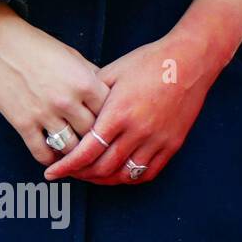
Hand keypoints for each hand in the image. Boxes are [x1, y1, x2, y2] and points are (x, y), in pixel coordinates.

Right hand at [0, 0, 108, 164]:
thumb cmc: (34, 45)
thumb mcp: (72, 55)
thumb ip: (91, 76)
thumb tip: (107, 95)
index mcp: (85, 82)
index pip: (111, 114)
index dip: (111, 121)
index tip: (109, 126)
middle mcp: (68, 101)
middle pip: (93, 134)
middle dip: (94, 139)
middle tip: (94, 144)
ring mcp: (44, 114)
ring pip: (71, 148)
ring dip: (74, 152)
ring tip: (75, 152)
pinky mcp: (23, 123)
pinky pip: (42, 153)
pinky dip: (50, 160)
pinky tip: (53, 157)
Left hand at [44, 24, 230, 184]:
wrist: (188, 61)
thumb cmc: (148, 62)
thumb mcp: (111, 73)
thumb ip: (90, 97)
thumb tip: (71, 112)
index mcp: (118, 114)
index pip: (86, 152)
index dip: (66, 166)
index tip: (52, 172)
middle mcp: (138, 132)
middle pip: (103, 168)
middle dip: (80, 174)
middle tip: (68, 172)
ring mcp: (157, 141)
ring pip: (124, 175)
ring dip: (103, 179)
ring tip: (89, 174)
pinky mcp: (172, 145)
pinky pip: (148, 172)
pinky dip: (129, 178)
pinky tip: (117, 173)